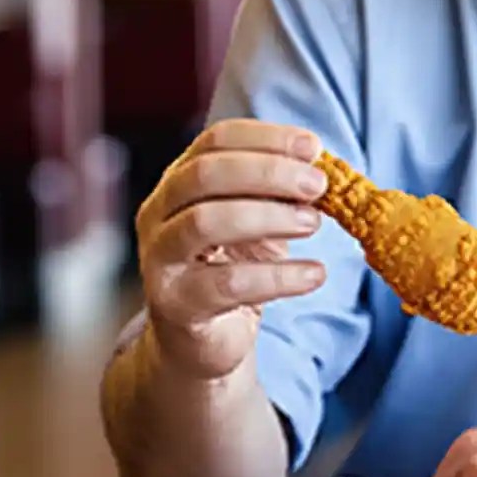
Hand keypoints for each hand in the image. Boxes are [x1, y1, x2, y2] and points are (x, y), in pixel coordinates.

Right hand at [136, 119, 330, 379]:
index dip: (267, 138)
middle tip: (318, 186)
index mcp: (180, 180)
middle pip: (205, 174)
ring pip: (205, 222)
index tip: (313, 147)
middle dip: (268, 173)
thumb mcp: (259, 219)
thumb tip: (317, 166)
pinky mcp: (176, 304)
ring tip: (313, 224)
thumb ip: (279, 192)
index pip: (216, 141)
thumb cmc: (234, 265)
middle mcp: (159, 212)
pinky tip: (315, 274)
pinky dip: (280, 276)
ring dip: (269, 217)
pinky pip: (228, 283)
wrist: (203, 338)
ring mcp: (160, 258)